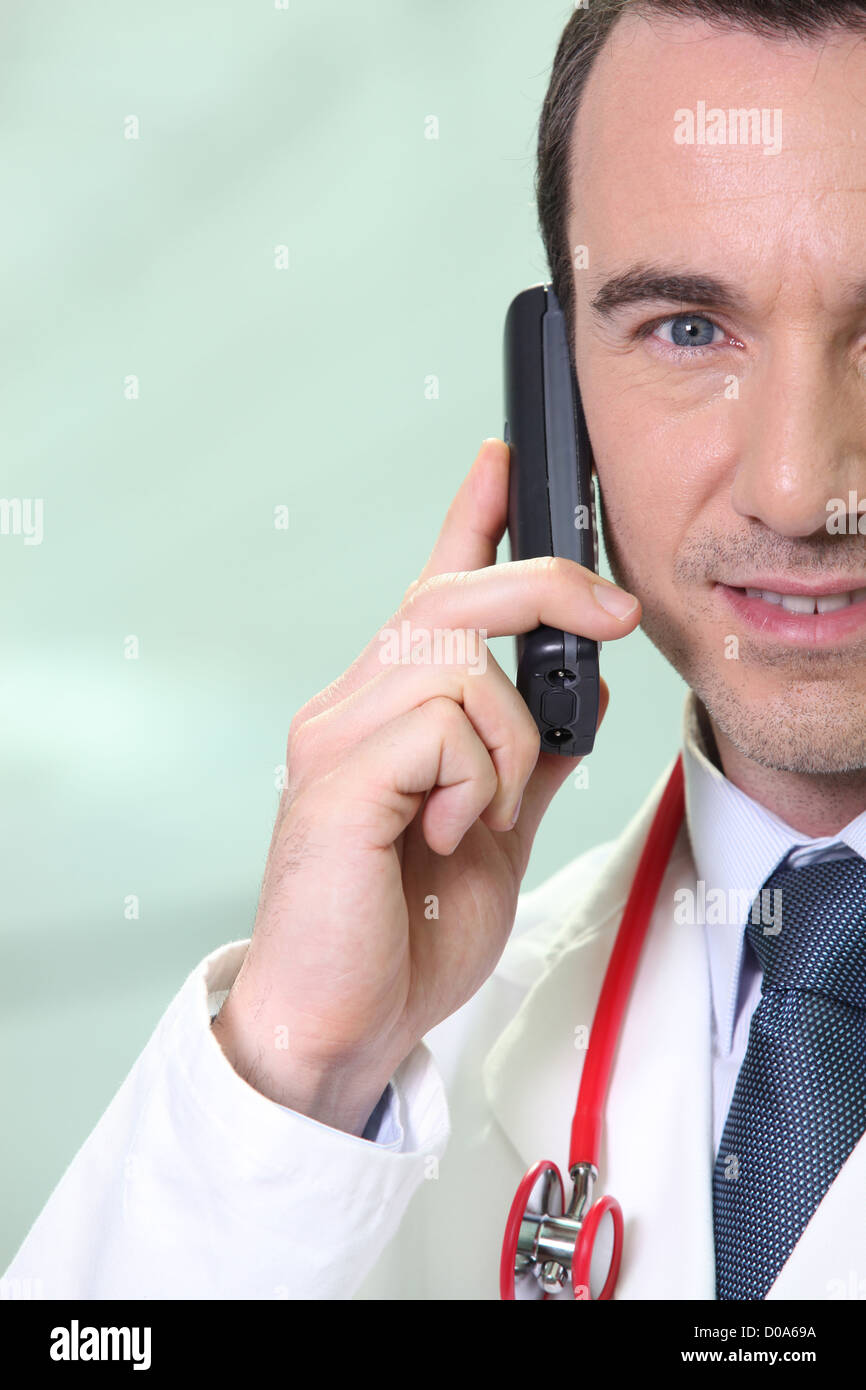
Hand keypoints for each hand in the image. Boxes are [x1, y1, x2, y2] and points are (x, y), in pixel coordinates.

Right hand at [212, 439, 640, 1134]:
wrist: (347, 1020)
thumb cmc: (405, 931)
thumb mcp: (494, 831)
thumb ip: (531, 759)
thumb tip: (578, 692)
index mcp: (389, 715)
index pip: (429, 594)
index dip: (468, 522)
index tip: (502, 462)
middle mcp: (351, 708)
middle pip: (447, 601)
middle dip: (543, 588)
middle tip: (616, 615)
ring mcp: (334, 737)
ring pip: (458, 667)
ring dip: (510, 746)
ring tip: (478, 817)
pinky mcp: (334, 777)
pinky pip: (441, 729)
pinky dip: (474, 784)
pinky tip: (442, 835)